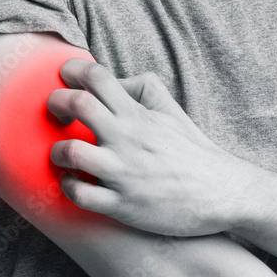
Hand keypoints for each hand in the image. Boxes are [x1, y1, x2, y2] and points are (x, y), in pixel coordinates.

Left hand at [47, 59, 255, 236]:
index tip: (65, 79)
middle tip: (57, 113)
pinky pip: (79, 195)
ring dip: (58, 151)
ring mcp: (123, 173)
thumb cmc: (192, 152)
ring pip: (69, 152)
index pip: (97, 76)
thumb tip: (115, 81)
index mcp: (138, 115)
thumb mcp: (172, 111)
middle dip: (56, 104)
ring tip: (63, 154)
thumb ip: (143, 88)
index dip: (72, 71)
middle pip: (76, 104)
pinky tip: (75, 183)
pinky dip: (69, 187)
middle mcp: (128, 139)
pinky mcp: (122, 204)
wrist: (221, 193)